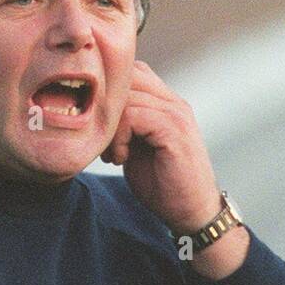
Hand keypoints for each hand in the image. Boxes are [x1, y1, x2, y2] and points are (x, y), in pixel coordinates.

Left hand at [101, 59, 224, 233]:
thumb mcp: (137, 148)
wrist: (191, 211)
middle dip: (105, 109)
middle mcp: (173, 102)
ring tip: (114, 155)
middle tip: (103, 143)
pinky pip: (134, 115)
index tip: (101, 132)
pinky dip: (119, 136)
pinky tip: (121, 158)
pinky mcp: (174, 129)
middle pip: (127, 78)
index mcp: (166, 103)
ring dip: (110, 127)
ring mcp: (176, 113)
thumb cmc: (163, 185)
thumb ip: (124, 125)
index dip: (108, 96)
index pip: (131, 72)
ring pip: (126, 96)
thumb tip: (93, 114)